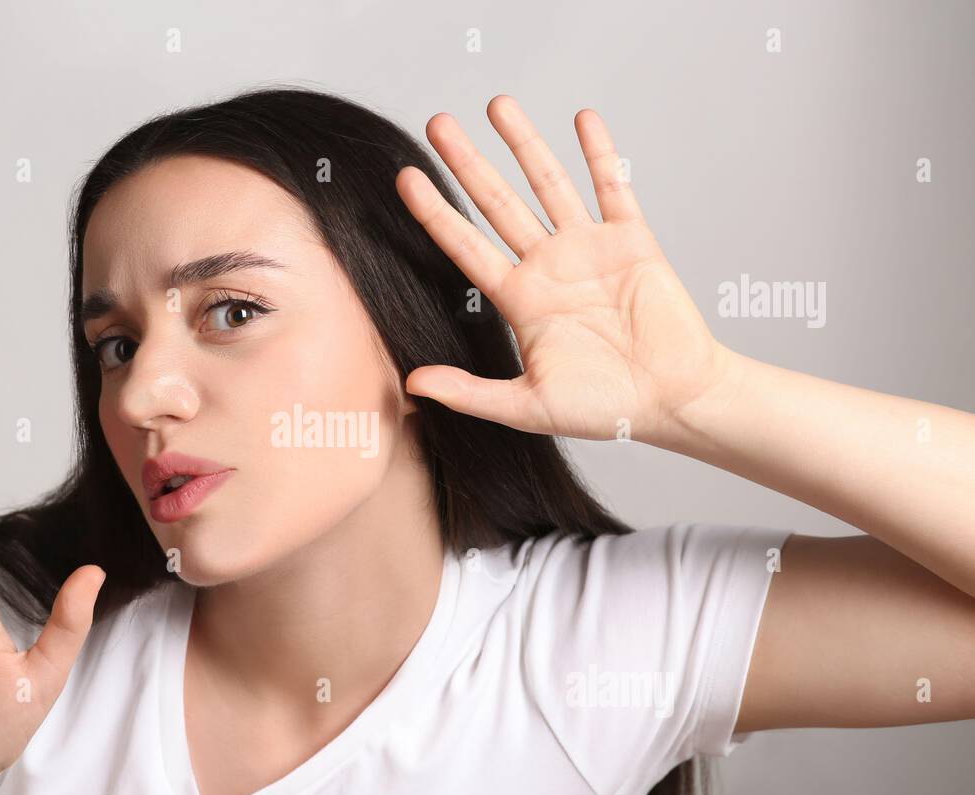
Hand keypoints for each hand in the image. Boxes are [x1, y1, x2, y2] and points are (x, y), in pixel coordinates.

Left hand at [396, 95, 733, 444]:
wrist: (671, 401)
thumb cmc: (603, 408)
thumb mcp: (526, 406)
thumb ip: (469, 393)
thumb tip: (412, 384)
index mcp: (519, 300)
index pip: (465, 246)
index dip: (435, 212)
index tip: (406, 178)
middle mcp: (548, 266)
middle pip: (497, 203)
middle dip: (466, 163)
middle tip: (438, 123)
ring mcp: (589, 249)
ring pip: (548, 184)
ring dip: (524, 144)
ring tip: (496, 104)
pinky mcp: (632, 240)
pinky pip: (613, 187)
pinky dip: (598, 153)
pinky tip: (581, 119)